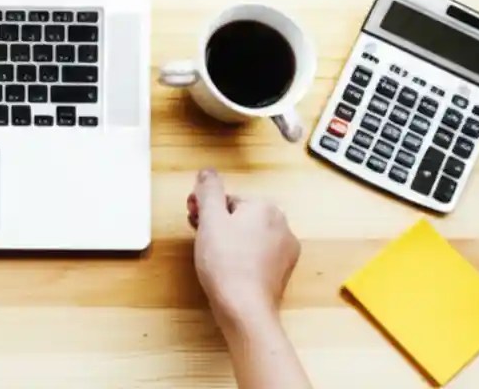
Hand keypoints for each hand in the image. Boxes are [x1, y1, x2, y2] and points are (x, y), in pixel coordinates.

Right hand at [187, 169, 300, 325]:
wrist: (244, 307)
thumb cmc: (226, 264)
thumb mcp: (210, 219)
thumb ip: (208, 189)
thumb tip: (208, 171)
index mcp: (265, 207)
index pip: (227, 200)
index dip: (207, 210)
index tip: (194, 221)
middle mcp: (281, 224)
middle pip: (240, 216)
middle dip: (218, 223)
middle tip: (201, 239)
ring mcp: (285, 249)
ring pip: (250, 235)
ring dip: (230, 239)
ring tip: (213, 256)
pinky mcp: (282, 269)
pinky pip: (259, 253)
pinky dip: (244, 256)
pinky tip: (230, 268)